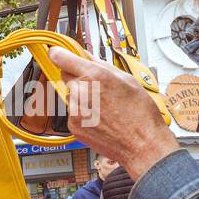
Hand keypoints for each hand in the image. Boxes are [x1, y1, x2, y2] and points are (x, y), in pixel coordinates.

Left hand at [47, 47, 178, 180]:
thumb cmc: (140, 114)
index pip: (63, 58)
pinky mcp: (73, 126)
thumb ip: (103, 66)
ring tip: (103, 106)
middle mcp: (82, 92)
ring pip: (71, 95)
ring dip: (81, 97)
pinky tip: (100, 118)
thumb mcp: (128, 80)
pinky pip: (73, 112)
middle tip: (97, 87)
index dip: (58, 54)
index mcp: (96, 76)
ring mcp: (76, 111)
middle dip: (78, 78)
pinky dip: (83, 113)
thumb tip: (88, 57)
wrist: (142, 144)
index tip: (57, 53)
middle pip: (66, 77)